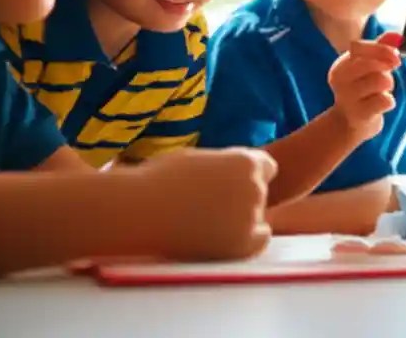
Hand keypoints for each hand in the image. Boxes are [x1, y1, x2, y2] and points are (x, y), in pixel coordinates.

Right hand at [134, 148, 277, 260]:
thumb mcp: (199, 159)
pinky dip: (245, 241)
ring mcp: (250, 218)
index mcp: (245, 162)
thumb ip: (225, 166)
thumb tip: (236, 173)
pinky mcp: (241, 246)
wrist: (138, 212)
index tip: (230, 184)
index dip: (248, 176)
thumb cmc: (159, 180)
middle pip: (260, 193)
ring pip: (259, 218)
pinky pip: (258, 241)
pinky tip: (219, 237)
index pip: (267, 168)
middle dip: (243, 197)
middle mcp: (254, 188)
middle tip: (211, 205)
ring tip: (207, 221)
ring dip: (241, 219)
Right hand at [327, 33, 401, 140]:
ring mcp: (347, 98)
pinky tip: (380, 106)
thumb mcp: (367, 67)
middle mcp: (340, 80)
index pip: (358, 47)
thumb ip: (380, 48)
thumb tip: (395, 35)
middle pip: (372, 63)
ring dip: (388, 86)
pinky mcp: (359, 115)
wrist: (349, 124)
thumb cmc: (362, 90)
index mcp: (340, 65)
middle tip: (387, 76)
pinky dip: (388, 101)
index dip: (381, 49)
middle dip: (386, 68)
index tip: (396, 55)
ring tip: (381, 91)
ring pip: (382, 80)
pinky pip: (385, 100)